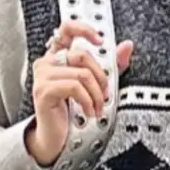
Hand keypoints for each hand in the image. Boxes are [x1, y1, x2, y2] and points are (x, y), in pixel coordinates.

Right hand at [26, 19, 134, 166]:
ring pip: (81, 73)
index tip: (99, 39)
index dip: (84, 29)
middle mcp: (46, 62)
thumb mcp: (96, 85)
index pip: (67, 30)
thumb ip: (111, 65)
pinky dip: (88, 101)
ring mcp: (42, 76)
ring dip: (96, 94)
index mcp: (57, 57)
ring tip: (98, 108)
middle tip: (106, 94)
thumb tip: (127, 46)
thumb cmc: (73, 112)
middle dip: (100, 76)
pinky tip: (89, 112)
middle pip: (81, 55)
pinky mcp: (43, 91)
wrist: (57, 139)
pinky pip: (74, 87)